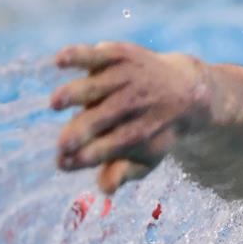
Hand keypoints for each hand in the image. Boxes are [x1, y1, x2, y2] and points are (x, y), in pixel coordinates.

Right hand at [50, 42, 211, 193]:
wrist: (186, 90)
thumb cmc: (152, 132)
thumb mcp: (147, 158)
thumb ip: (124, 173)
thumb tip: (106, 189)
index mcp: (139, 134)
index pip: (111, 147)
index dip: (88, 156)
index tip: (64, 163)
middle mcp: (134, 105)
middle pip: (104, 119)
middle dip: (82, 132)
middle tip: (61, 144)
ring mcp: (127, 79)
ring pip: (98, 86)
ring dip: (77, 93)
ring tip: (55, 104)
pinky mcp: (120, 56)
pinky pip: (97, 54)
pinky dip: (79, 55)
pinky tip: (59, 61)